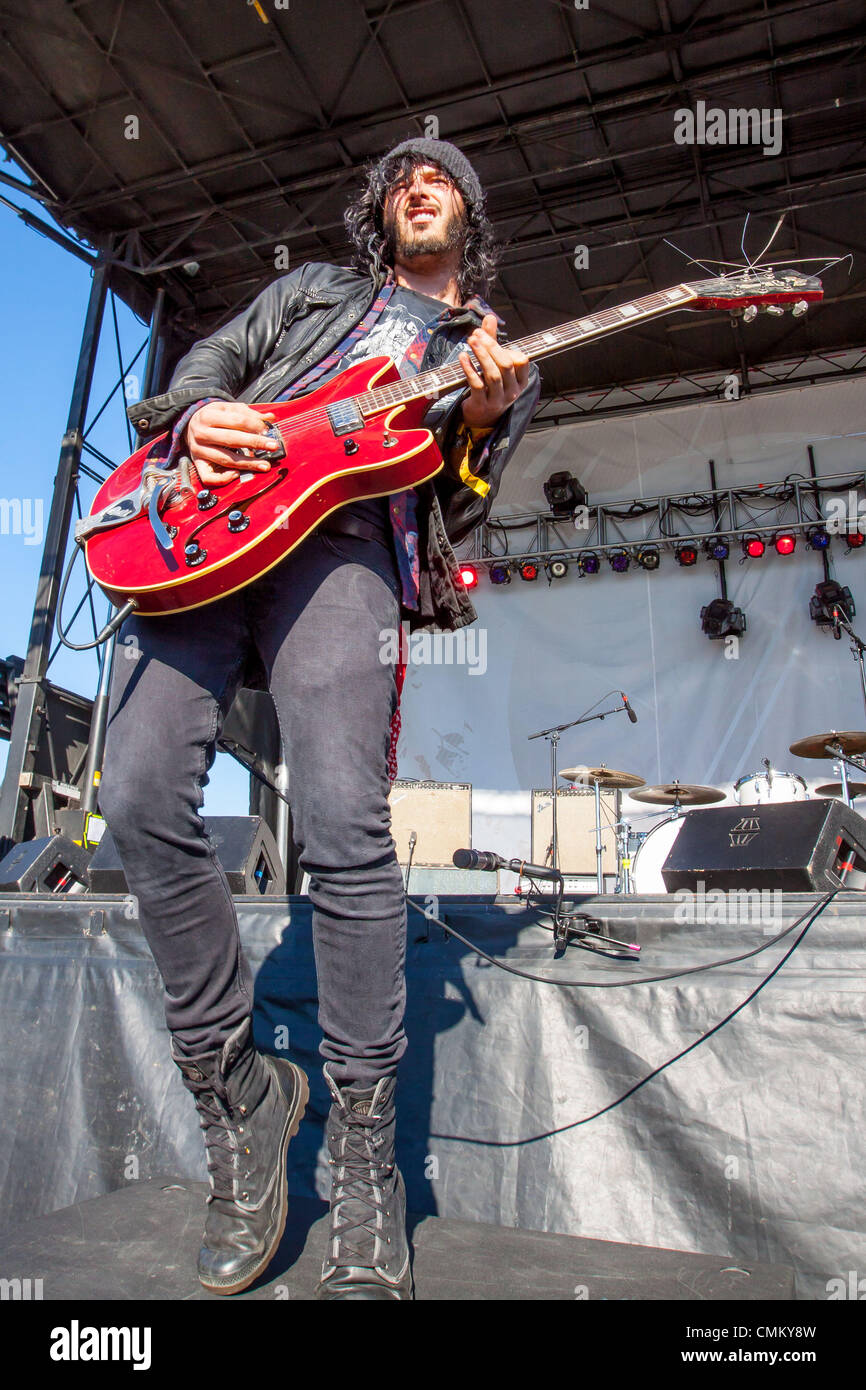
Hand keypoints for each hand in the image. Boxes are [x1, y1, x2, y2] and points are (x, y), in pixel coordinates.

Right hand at [185, 401, 279, 486]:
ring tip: (264, 465)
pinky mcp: (197, 463)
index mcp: (208, 415)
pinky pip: (208, 477)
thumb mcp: (228, 409)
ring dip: (247, 463)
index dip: (254, 425)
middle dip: (255, 443)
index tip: (267, 430)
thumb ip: (249, 414)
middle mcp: (201, 433)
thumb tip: (270, 417)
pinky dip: (223, 478)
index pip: (236, 420)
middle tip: (273, 446)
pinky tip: (237, 474)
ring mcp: (198, 450)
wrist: (190, 424)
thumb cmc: (214, 417)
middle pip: (232, 439)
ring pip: (225, 459)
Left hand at [458, 313, 530, 429]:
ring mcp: (498, 400)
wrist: (481, 417)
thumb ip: (493, 341)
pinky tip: (463, 358)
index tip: (485, 334)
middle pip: (505, 365)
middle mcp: (513, 391)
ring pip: (493, 375)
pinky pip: (477, 385)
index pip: (521, 360)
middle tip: (475, 335)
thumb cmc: (490, 387)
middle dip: (490, 347)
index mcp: (520, 381)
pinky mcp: (483, 405)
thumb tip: (489, 317)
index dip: (504, 346)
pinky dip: (469, 370)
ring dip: (481, 355)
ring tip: (470, 341)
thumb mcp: (494, 364)